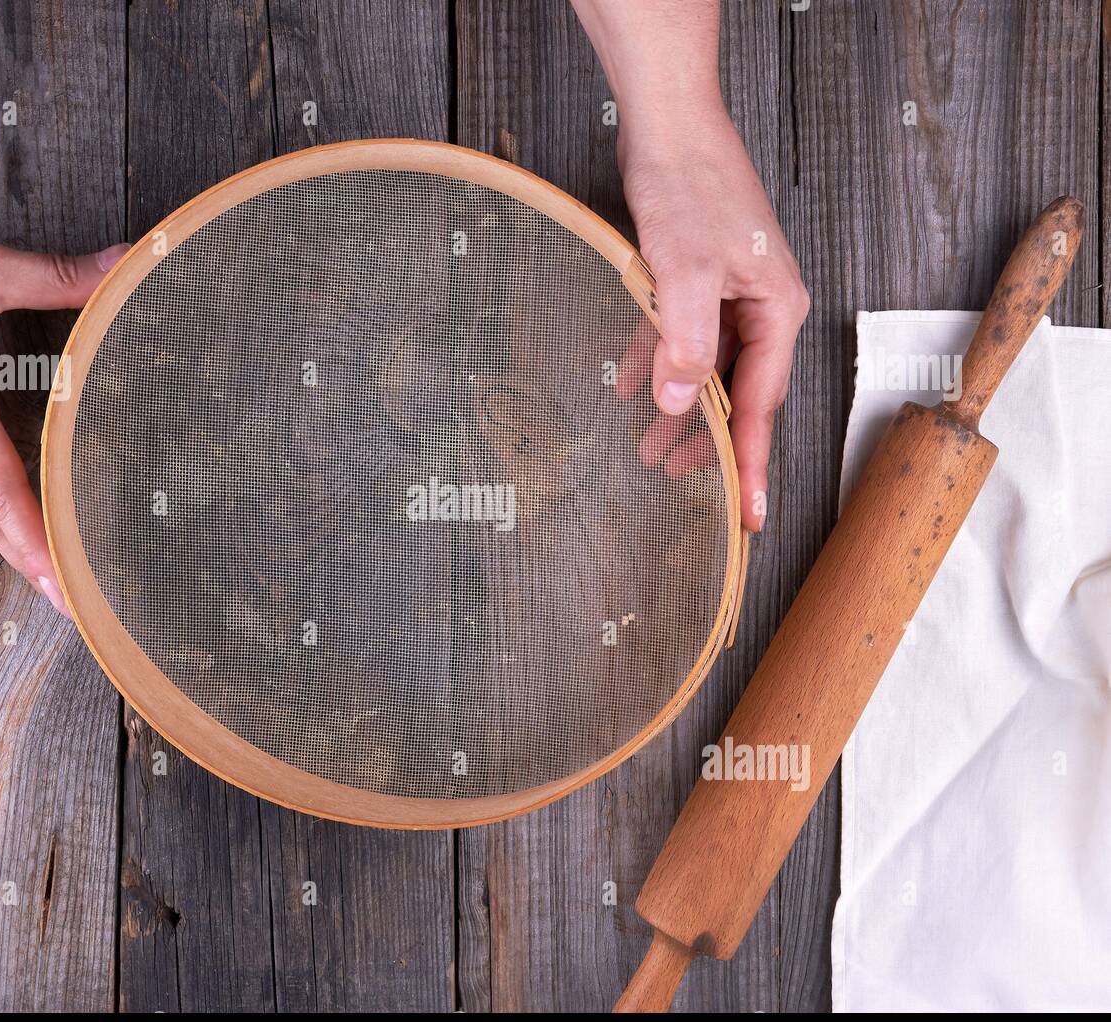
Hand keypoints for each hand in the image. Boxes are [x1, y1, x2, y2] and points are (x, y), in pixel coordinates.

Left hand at [617, 107, 808, 530]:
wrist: (668, 122)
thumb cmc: (690, 184)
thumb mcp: (684, 273)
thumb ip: (685, 344)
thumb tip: (682, 407)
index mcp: (778, 311)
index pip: (763, 406)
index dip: (751, 465)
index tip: (750, 518)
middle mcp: (763, 307)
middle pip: (739, 394)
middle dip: (707, 440)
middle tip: (675, 480)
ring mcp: (732, 293)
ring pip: (707, 369)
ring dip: (676, 406)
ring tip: (645, 447)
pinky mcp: (701, 280)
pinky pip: (683, 337)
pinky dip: (656, 362)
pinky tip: (624, 384)